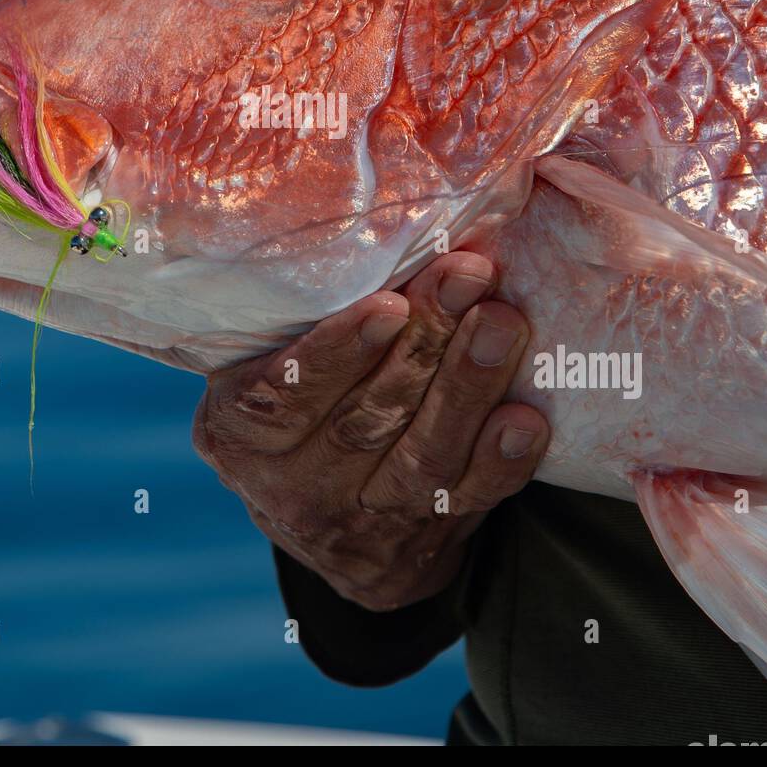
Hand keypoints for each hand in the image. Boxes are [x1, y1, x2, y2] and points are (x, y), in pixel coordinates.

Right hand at [193, 253, 547, 610]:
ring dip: (467, 387)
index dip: (336, 352)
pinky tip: (524, 419)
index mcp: (241, 435)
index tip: (388, 304)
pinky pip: (466, 503)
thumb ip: (293, 321)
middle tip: (468, 275)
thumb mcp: (260, 367)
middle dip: (424, 344)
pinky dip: (499, 463)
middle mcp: (293, 489)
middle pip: (364, 418)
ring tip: (503, 324)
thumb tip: (369, 220)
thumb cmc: (293, 402)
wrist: (321, 520)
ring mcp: (361, 524)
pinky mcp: (421, 546)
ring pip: (420, 458)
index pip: (284, 395)